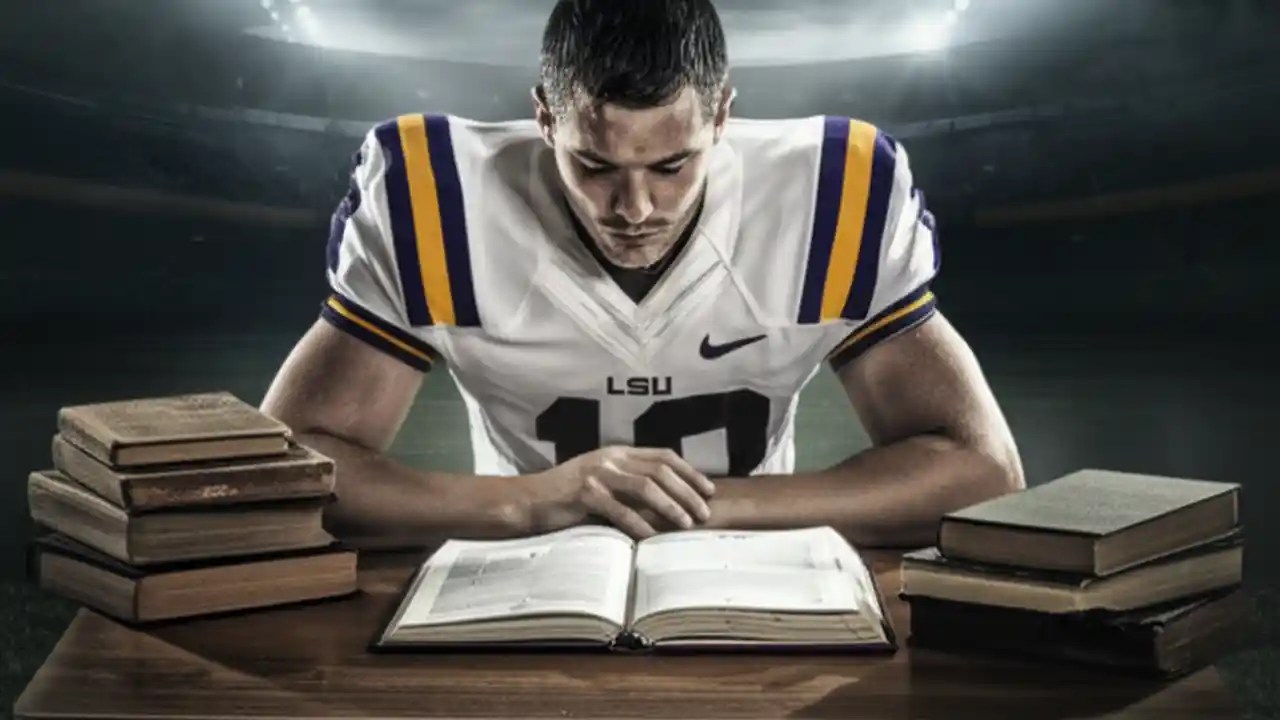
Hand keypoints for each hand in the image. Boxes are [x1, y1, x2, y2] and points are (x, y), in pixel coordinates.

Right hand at [525, 446, 714, 538]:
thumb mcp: (601, 480)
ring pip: (645, 487)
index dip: (690, 472)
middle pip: (660, 471)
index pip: (664, 456)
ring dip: (671, 506)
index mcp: (618, 452)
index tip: (708, 490)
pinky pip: (620, 510)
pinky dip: (639, 525)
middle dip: (687, 491)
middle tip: (704, 513)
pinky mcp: (585, 494)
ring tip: (686, 524)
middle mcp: (610, 459)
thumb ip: (628, 483)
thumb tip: (668, 500)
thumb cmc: (567, 496)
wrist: (528, 500)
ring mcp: (597, 474)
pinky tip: (651, 537)